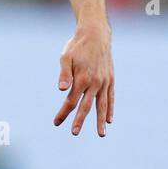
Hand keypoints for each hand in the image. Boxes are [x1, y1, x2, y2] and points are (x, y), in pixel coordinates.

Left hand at [53, 22, 113, 136]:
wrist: (96, 34)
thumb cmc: (77, 46)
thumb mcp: (65, 57)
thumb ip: (64, 74)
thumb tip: (61, 90)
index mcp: (82, 78)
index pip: (71, 101)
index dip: (63, 113)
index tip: (56, 122)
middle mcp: (95, 83)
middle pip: (86, 106)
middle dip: (80, 120)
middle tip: (74, 133)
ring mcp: (104, 82)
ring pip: (102, 105)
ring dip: (100, 120)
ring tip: (101, 134)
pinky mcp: (110, 79)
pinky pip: (111, 97)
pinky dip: (110, 109)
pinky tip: (109, 119)